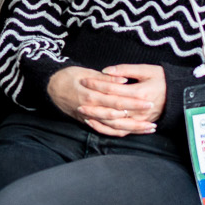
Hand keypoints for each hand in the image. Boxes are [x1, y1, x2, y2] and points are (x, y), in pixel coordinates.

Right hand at [45, 63, 164, 134]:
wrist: (50, 88)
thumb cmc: (68, 77)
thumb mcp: (85, 72)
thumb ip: (106, 78)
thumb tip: (123, 80)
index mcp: (91, 95)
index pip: (117, 100)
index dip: (133, 102)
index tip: (148, 102)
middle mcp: (91, 109)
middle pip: (118, 117)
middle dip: (137, 120)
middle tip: (153, 120)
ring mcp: (89, 118)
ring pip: (113, 127)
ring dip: (132, 129)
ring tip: (148, 128)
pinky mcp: (87, 122)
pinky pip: (105, 131)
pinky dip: (118, 132)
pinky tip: (130, 132)